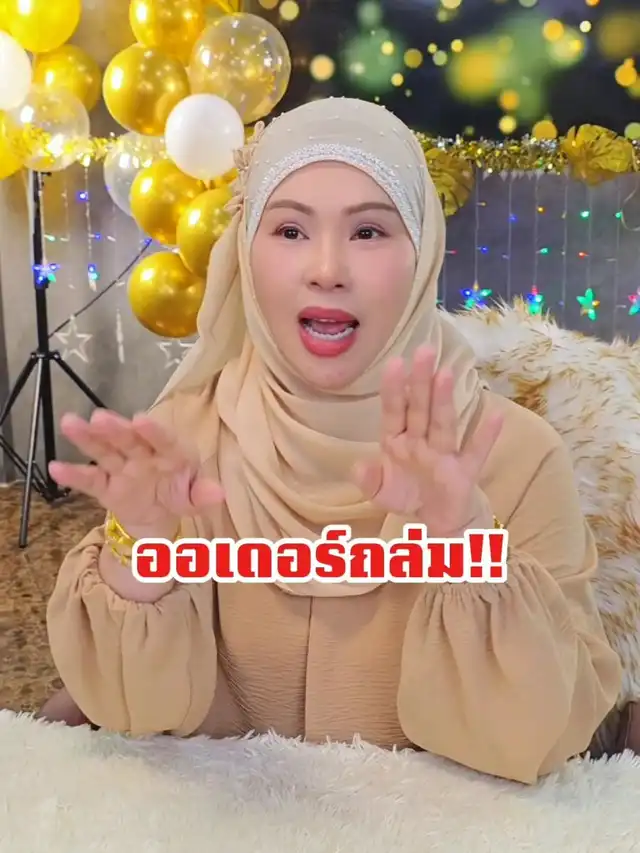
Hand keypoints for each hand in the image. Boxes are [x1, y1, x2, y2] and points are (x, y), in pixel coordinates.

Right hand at [49, 409, 223, 535]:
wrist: (156, 516)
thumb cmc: (179, 494)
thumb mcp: (192, 498)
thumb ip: (202, 494)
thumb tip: (219, 493)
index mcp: (170, 452)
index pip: (163, 440)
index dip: (153, 431)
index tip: (140, 419)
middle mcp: (143, 454)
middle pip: (128, 439)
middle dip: (115, 429)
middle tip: (99, 417)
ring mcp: (121, 467)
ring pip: (104, 451)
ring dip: (87, 438)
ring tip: (70, 423)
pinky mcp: (104, 484)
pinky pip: (88, 479)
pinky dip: (72, 475)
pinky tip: (55, 467)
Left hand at [353, 345, 502, 537]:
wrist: (433, 520)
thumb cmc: (406, 494)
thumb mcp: (380, 493)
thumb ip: (368, 481)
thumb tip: (359, 466)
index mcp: (397, 441)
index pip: (394, 412)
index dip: (393, 389)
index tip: (395, 363)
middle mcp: (420, 442)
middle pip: (420, 409)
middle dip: (421, 382)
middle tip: (425, 350)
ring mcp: (443, 455)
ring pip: (443, 424)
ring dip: (445, 401)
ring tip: (446, 373)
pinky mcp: (464, 472)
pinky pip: (476, 453)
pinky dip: (486, 436)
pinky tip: (496, 415)